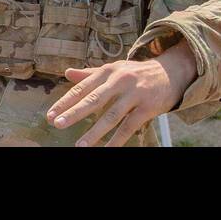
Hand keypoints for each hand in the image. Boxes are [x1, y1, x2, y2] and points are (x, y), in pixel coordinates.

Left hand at [45, 41, 196, 146]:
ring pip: (111, 116)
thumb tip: (67, 74)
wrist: (170, 72)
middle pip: (93, 99)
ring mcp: (134, 94)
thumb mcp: (113, 69)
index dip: (65, 102)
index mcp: (107, 71)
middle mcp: (119, 80)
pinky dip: (117, 140)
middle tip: (57, 124)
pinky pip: (129, 126)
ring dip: (94, 132)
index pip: (82, 88)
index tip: (50, 115)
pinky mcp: (148, 107)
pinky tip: (107, 149)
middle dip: (74, 113)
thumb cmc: (135, 73)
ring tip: (80, 145)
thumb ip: (90, 74)